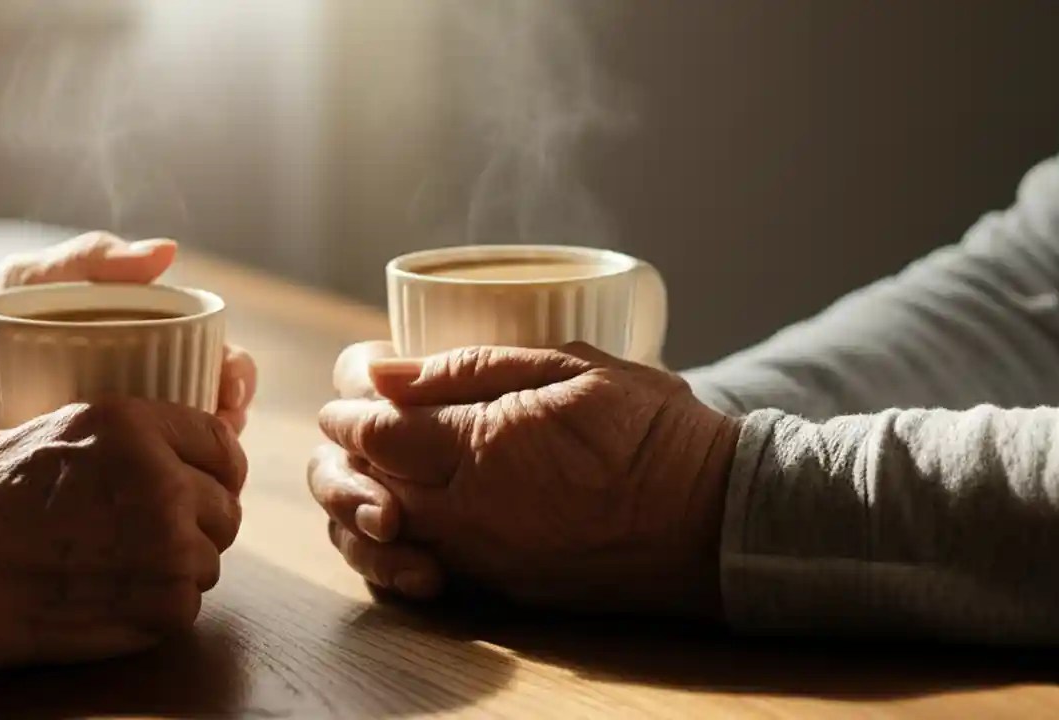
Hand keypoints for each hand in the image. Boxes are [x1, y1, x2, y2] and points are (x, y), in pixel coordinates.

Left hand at [0, 231, 256, 489]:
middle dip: (230, 422)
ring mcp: (116, 433)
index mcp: (134, 337)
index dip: (235, 371)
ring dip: (208, 463)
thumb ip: (86, 260)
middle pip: (210, 405)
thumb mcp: (22, 283)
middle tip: (222, 438)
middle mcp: (136, 385)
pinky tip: (171, 502)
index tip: (230, 389)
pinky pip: (148, 483)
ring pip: (188, 450)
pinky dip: (171, 492)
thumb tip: (170, 253)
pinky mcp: (94, 474)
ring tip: (200, 476)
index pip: (209, 351)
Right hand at [0, 368, 246, 669]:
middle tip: (157, 537)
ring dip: (179, 567)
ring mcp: (170, 543)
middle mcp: (162, 478)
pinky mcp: (167, 602)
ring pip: (209, 556)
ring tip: (130, 571)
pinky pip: (190, 603)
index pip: (221, 440)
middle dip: (198, 522)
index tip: (201, 482)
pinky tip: (120, 603)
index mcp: (130, 424)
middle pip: (224, 504)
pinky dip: (162, 609)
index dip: (216, 466)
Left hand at [307, 342, 740, 616]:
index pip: (370, 431)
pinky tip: (416, 515)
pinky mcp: (501, 587)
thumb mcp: (569, 368)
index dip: (351, 405)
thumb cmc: (651, 431)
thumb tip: (382, 372)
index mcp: (478, 449)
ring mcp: (482, 559)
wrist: (714, 521)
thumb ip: (468, 369)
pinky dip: (402, 541)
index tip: (358, 385)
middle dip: (344, 451)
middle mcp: (467, 514)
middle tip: (361, 420)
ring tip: (383, 467)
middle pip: (359, 488)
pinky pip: (422, 568)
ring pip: (380, 540)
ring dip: (364, 499)